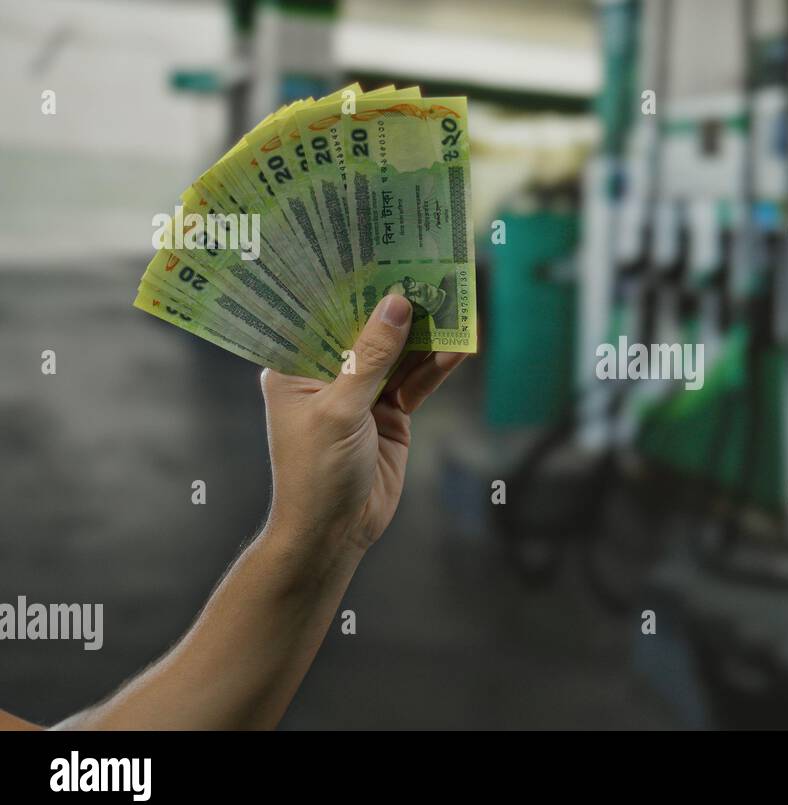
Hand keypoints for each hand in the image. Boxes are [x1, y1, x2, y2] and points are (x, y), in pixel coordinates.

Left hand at [260, 294, 465, 553]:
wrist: (334, 534)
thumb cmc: (317, 474)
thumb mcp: (342, 410)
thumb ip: (371, 356)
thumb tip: (396, 304)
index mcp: (294, 367)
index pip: (321, 314)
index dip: (348, 285)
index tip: (376, 253)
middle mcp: (326, 374)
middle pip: (365, 330)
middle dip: (394, 304)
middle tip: (425, 268)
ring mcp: (360, 394)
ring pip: (396, 354)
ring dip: (423, 332)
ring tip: (453, 298)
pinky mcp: (389, 415)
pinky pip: (416, 382)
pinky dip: (437, 366)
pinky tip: (461, 345)